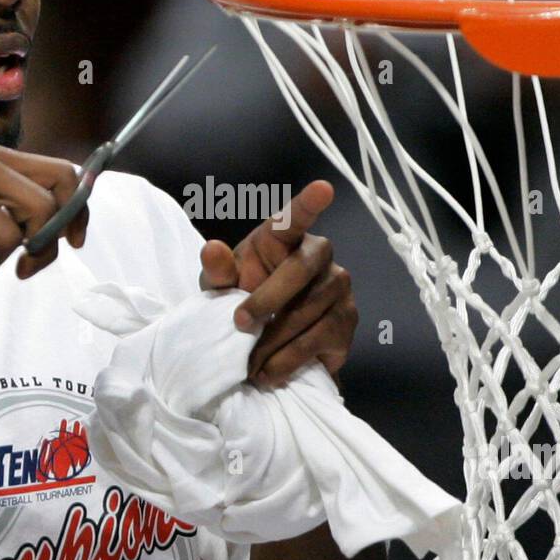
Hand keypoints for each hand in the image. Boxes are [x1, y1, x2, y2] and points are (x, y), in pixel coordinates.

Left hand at [200, 180, 356, 385]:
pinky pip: (318, 339)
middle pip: (300, 269)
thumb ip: (217, 271)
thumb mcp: (220, 289)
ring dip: (273, 339)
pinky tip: (270, 371)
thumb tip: (212, 248)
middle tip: (239, 324)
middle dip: (267, 299)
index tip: (323, 188)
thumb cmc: (241, 301)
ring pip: (308, 310)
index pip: (295, 218)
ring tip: (249, 361)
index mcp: (282, 239)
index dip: (308, 203)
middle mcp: (319, 255)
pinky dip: (288, 359)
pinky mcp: (347, 320)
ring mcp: (339, 287)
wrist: (262, 347)